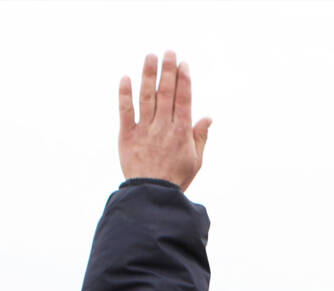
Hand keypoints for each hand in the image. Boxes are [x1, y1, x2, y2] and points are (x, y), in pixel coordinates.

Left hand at [118, 51, 211, 189]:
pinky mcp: (127, 136)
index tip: (183, 64)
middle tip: (168, 52)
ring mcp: (145, 130)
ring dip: (149, 75)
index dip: (183, 80)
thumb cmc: (176, 178)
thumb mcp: (196, 160)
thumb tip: (208, 117)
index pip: (184, 99)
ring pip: (147, 97)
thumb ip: (200, 136)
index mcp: (182, 132)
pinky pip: (125, 111)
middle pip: (166, 93)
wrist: (152, 195)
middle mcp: (164, 126)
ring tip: (150, 57)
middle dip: (168, 71)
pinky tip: (126, 78)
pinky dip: (125, 94)